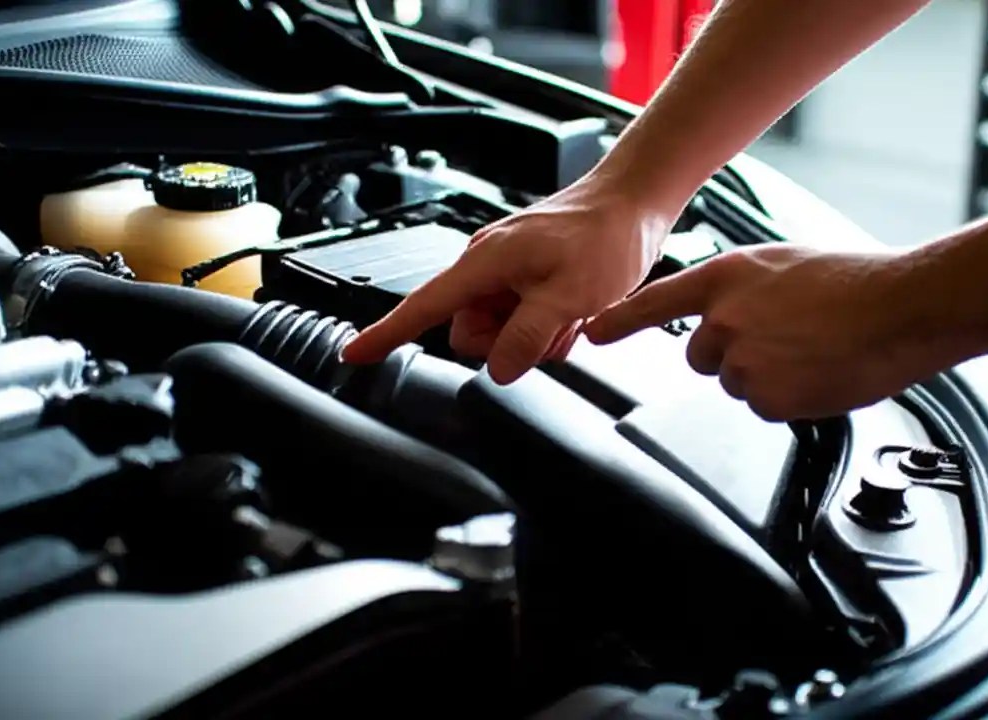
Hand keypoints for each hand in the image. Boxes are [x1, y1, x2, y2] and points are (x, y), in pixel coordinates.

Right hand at [340, 172, 675, 383]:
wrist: (634, 203)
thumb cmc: (605, 235)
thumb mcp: (570, 295)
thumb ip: (527, 336)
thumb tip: (498, 369)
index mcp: (485, 264)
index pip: (422, 306)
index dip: (386, 334)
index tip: (353, 354)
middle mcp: (487, 267)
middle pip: (470, 336)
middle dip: (508, 345)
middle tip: (553, 324)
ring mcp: (507, 274)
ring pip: (499, 334)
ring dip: (534, 337)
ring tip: (570, 311)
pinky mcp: (527, 279)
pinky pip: (521, 322)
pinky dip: (546, 326)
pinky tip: (573, 309)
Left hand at [585, 244, 946, 420]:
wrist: (898, 307)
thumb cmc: (854, 281)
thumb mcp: (781, 265)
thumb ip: (741, 291)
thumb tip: (729, 316)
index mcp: (725, 278)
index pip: (655, 304)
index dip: (620, 321)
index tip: (594, 333)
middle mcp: (724, 320)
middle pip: (701, 356)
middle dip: (731, 354)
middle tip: (783, 338)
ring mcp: (743, 362)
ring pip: (737, 383)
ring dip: (766, 375)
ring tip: (811, 349)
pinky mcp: (767, 399)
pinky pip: (766, 406)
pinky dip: (789, 396)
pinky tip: (819, 371)